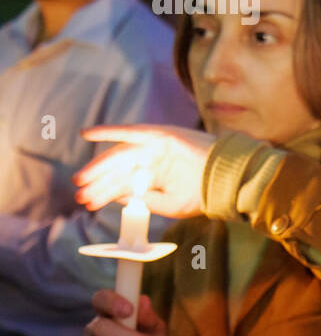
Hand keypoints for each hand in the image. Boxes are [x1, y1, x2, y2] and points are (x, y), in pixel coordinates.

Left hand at [74, 124, 217, 218]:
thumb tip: (119, 198)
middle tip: (80, 195)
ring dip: (98, 167)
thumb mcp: (170, 204)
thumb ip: (144, 201)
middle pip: (117, 170)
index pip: (123, 184)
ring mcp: (155, 147)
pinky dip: (108, 131)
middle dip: (97, 183)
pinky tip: (87, 134)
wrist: (226, 180)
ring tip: (81, 180)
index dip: (104, 193)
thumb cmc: (203, 194)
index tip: (87, 203)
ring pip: (119, 156)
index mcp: (155, 177)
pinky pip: (128, 132)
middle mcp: (152, 160)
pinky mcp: (158, 135)